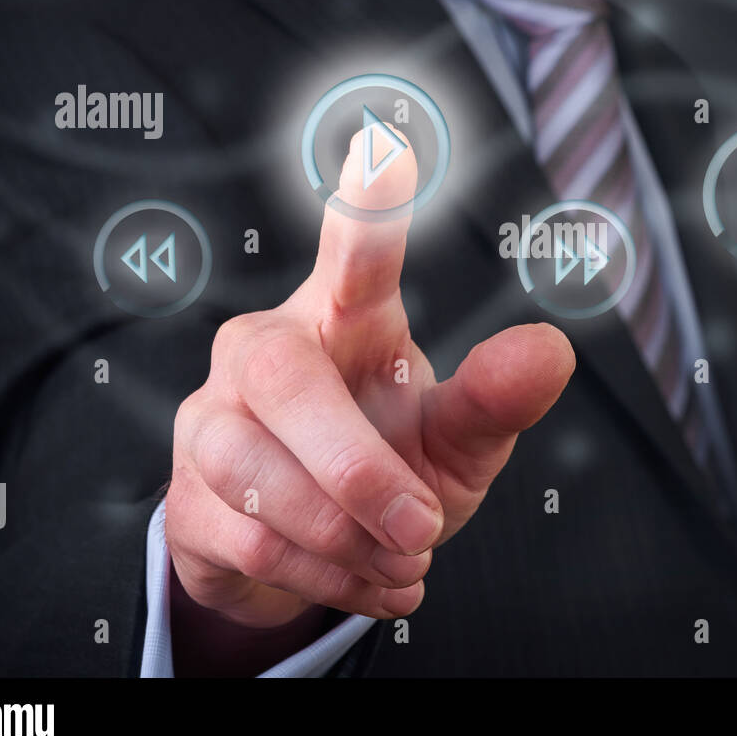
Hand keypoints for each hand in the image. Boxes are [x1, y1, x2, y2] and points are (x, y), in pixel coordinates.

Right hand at [166, 124, 574, 629]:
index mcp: (342, 320)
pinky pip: (250, 539)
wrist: (308, 550)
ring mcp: (212, 419)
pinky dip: (326, 577)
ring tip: (406, 557)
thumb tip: (551, 350)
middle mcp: (264, 352)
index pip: (352, 259)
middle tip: (422, 523)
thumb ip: (496, 399)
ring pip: (257, 473)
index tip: (385, 154)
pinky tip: (369, 581)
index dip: (366, 216)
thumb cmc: (387, 464)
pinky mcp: (185, 496)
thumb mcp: (454, 441)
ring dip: (346, 536)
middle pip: (286, 380)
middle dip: (356, 466)